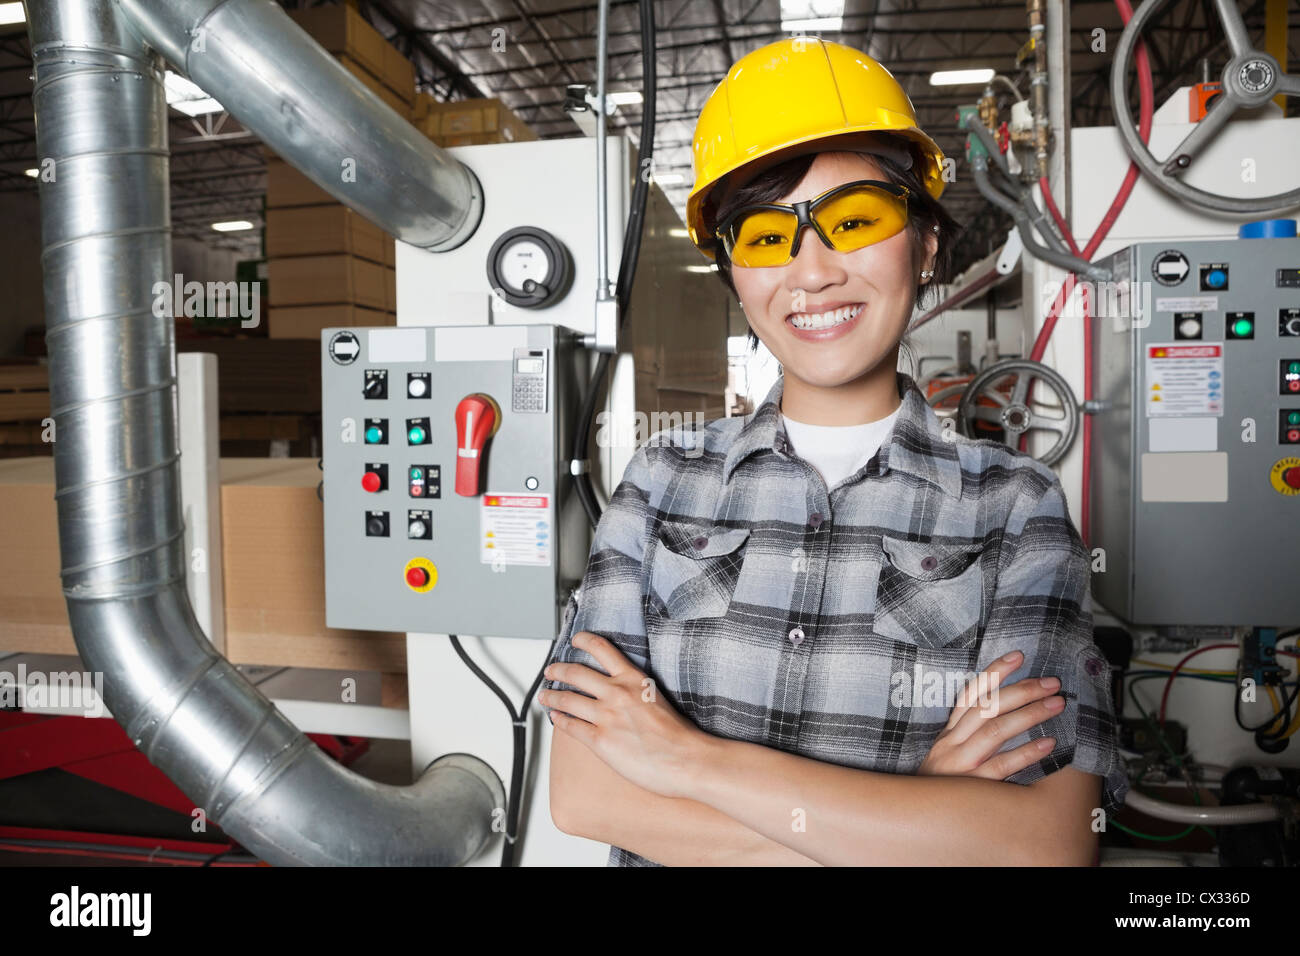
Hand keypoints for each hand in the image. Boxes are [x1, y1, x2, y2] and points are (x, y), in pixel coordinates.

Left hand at [540, 631, 709, 799]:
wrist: (684, 759)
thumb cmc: (678, 735)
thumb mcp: (658, 697)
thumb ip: (637, 691)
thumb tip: (623, 694)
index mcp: (633, 679)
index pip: (603, 649)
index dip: (584, 641)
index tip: (576, 639)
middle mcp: (616, 693)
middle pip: (576, 673)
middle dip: (558, 670)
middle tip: (551, 670)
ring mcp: (606, 716)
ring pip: (567, 699)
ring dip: (551, 696)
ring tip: (545, 695)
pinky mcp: (599, 740)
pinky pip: (570, 726)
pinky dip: (559, 720)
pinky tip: (556, 718)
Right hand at [917, 650, 1064, 779]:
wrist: (917, 821)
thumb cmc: (944, 787)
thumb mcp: (950, 755)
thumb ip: (970, 734)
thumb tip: (1006, 710)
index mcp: (949, 733)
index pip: (970, 694)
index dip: (993, 673)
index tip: (1018, 656)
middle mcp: (952, 743)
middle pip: (987, 707)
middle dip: (1022, 690)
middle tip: (1052, 683)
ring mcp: (961, 764)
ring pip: (995, 730)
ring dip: (1029, 714)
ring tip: (1056, 705)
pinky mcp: (972, 787)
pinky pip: (1001, 766)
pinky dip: (1026, 753)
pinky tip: (1048, 744)